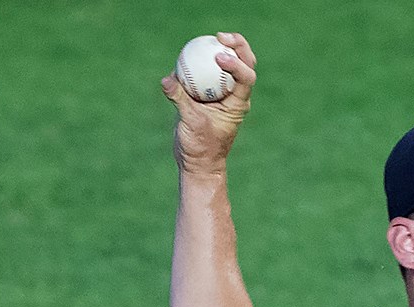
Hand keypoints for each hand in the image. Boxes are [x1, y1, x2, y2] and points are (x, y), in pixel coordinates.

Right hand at [161, 31, 256, 173]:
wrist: (197, 163)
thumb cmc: (200, 147)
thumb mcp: (190, 123)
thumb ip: (180, 100)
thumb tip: (167, 79)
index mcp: (238, 104)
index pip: (246, 78)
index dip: (237, 63)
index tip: (219, 57)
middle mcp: (234, 96)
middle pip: (245, 64)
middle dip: (237, 46)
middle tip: (221, 36)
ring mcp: (222, 95)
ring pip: (228, 66)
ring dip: (223, 49)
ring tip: (210, 37)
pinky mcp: (209, 96)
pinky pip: (207, 74)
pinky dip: (201, 63)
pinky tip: (189, 53)